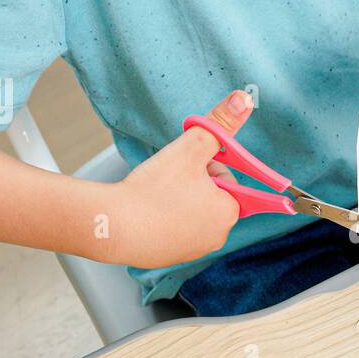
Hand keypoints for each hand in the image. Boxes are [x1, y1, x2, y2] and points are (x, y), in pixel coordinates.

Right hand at [103, 89, 252, 267]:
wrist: (113, 227)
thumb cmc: (152, 190)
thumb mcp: (190, 148)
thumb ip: (219, 125)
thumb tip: (244, 100)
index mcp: (229, 211)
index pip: (227, 179)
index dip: (204, 167)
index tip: (184, 166)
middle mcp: (217, 236)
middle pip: (210, 196)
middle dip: (191, 184)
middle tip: (167, 180)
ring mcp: (194, 250)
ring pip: (190, 212)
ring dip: (176, 200)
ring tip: (154, 196)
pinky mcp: (171, 257)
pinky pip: (173, 230)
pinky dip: (162, 219)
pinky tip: (146, 213)